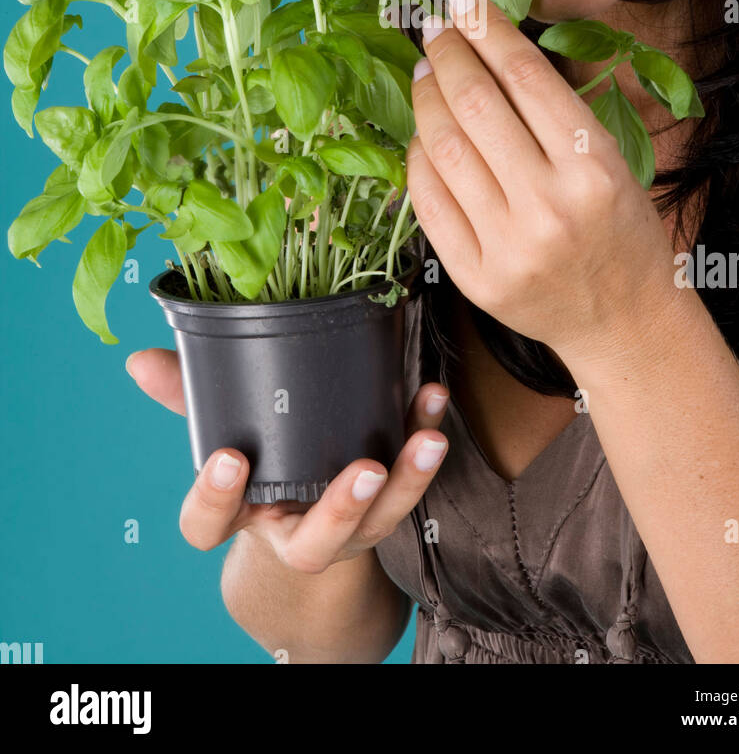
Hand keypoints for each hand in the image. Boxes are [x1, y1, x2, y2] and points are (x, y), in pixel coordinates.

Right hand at [126, 348, 449, 567]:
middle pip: (314, 543)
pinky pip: (413, 481)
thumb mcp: (223, 427)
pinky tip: (432, 399)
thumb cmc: (258, 456)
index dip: (215, 499)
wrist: (307, 511)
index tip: (229, 458)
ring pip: (380, 520)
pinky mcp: (387, 506)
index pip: (209, 526)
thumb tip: (139, 361)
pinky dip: (424, 439)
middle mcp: (295, 532)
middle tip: (362, 471)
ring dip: (407, 480)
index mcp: (242, 514)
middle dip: (340, 511)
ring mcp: (348, 527)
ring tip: (426, 441)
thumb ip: (188, 395)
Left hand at [406, 0, 674, 370]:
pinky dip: (418, 156)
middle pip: (476, 105)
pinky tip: (423, 132)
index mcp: (593, 167)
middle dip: (448, 55)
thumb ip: (556, 109)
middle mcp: (548, 206)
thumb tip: (490, 44)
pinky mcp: (473, 276)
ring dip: (425, 98)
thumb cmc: (621, 228)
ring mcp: (505, 245)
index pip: (526, 78)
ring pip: (443, 148)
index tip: (465, 2)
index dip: (488, 31)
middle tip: (435, 30)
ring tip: (426, 73)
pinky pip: (428, 200)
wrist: (623, 320)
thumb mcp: (613, 159)